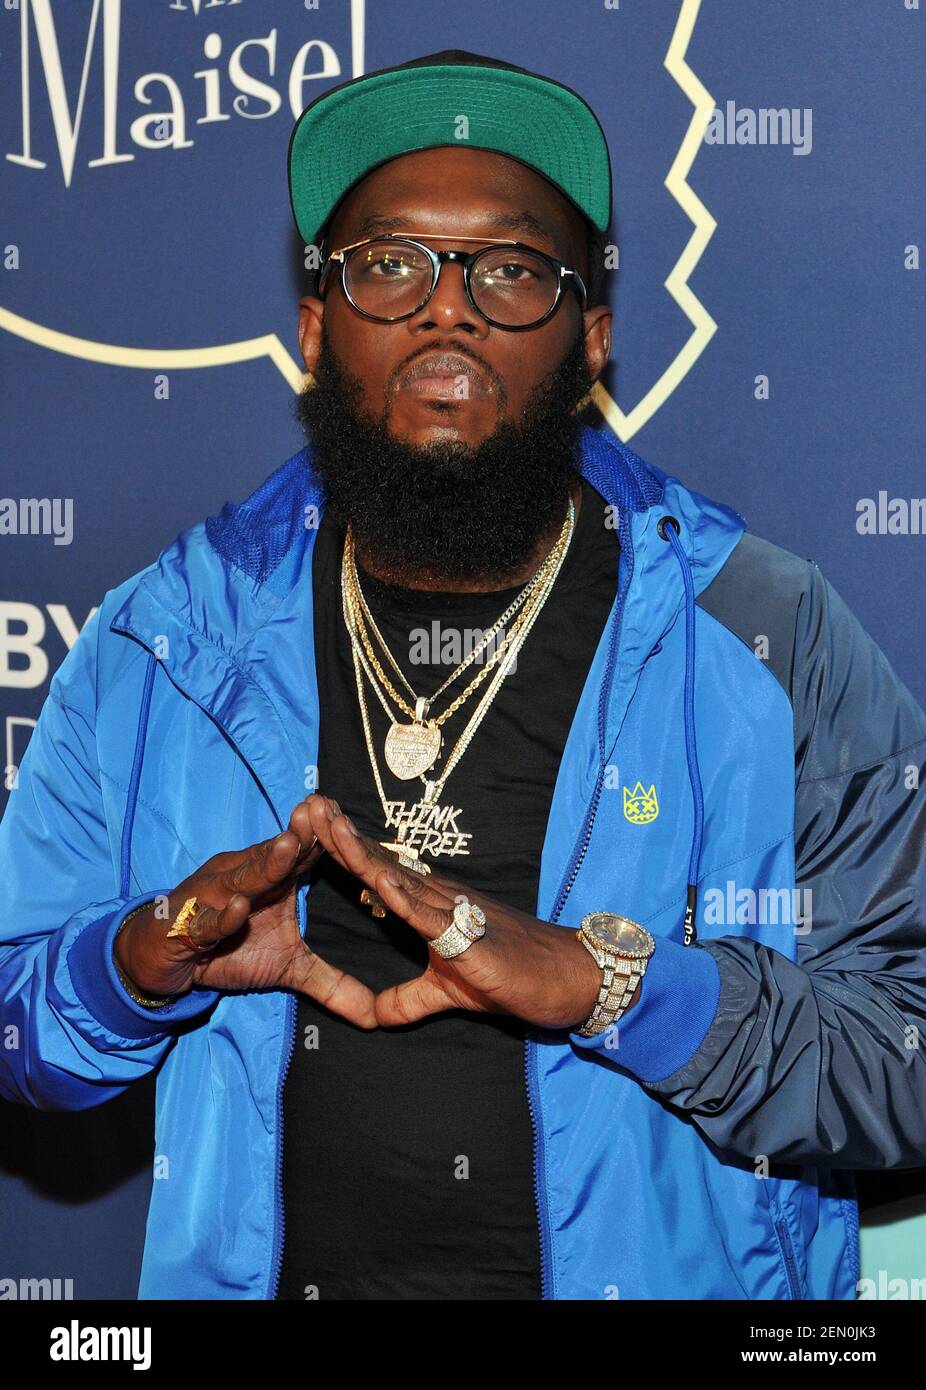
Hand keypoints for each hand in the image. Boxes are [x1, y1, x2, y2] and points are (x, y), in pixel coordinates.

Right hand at [113, 795, 376, 1027]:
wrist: (161, 959)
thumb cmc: (226, 950)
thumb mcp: (286, 969)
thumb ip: (331, 984)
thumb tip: (375, 1017)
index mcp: (269, 881)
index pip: (300, 854)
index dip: (321, 837)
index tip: (346, 816)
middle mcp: (240, 880)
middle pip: (273, 858)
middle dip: (296, 837)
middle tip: (317, 815)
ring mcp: (212, 901)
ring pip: (241, 881)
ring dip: (264, 866)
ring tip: (288, 847)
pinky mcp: (185, 929)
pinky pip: (205, 924)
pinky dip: (219, 919)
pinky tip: (236, 911)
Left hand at [304, 795, 629, 1030]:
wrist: (565, 978)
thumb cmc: (510, 977)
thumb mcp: (447, 994)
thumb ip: (408, 1000)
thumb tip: (374, 1017)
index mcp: (428, 906)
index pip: (376, 872)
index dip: (342, 850)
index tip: (308, 826)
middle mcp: (437, 897)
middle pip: (377, 862)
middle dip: (339, 835)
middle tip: (305, 804)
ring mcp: (454, 911)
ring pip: (396, 877)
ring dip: (359, 852)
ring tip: (327, 825)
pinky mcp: (470, 936)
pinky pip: (430, 914)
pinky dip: (402, 895)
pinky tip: (377, 879)